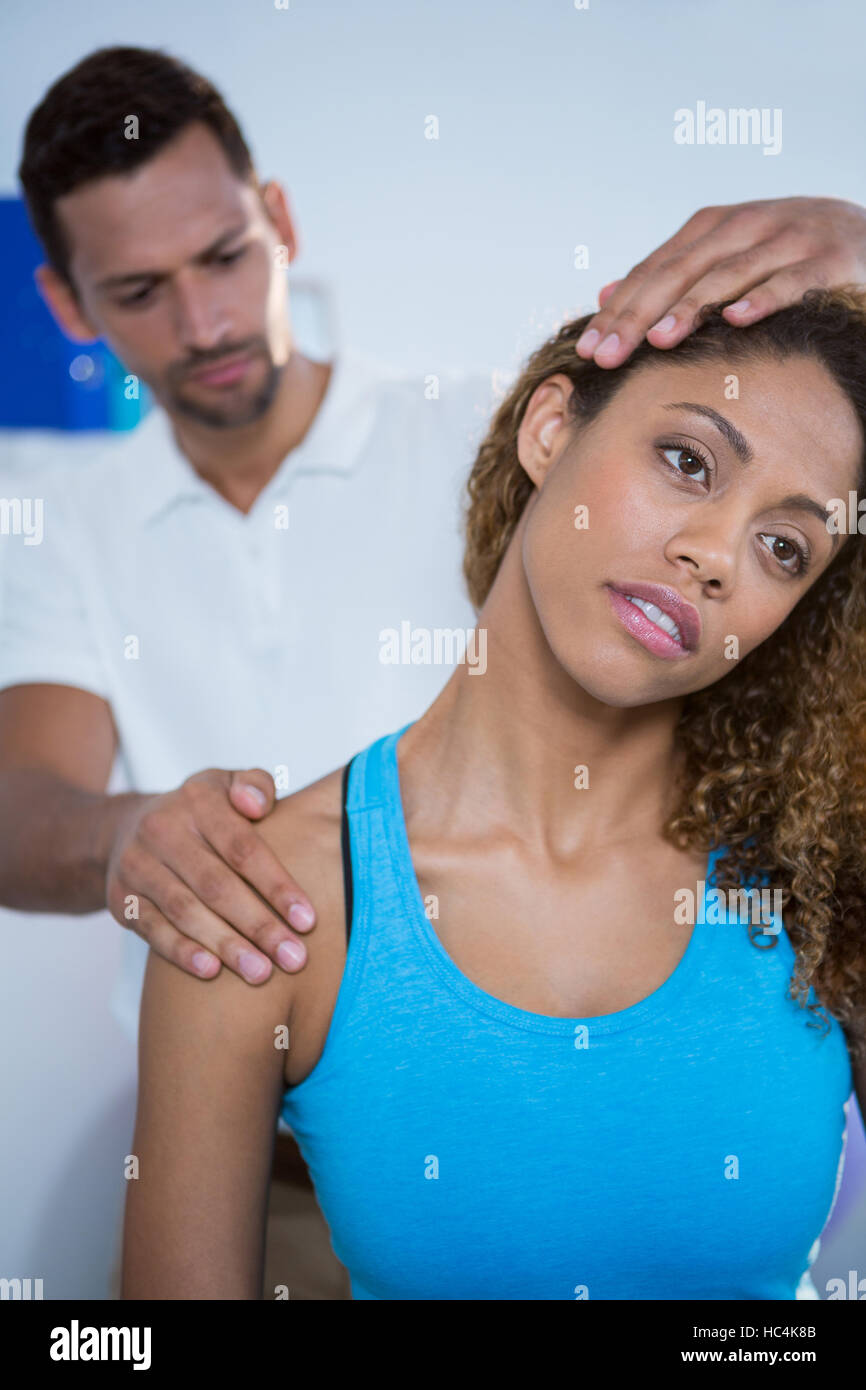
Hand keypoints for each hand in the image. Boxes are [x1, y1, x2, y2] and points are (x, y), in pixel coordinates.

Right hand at [106, 767, 314, 982]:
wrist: (127, 828)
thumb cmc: (201, 813)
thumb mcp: (227, 784)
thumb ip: (255, 785)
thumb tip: (257, 804)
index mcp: (197, 801)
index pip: (242, 847)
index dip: (276, 885)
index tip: (307, 920)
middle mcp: (161, 830)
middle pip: (216, 885)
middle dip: (258, 925)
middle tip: (293, 958)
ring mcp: (137, 865)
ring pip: (184, 911)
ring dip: (225, 945)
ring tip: (261, 972)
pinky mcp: (121, 898)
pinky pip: (152, 929)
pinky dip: (181, 952)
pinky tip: (211, 971)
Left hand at [575, 196, 865, 366]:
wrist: (865, 233)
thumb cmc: (782, 254)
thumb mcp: (723, 255)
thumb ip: (669, 273)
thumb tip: (606, 289)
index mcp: (712, 227)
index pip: (655, 269)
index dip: (620, 308)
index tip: (589, 347)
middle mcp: (745, 226)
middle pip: (680, 272)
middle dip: (640, 314)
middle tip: (608, 353)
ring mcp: (787, 239)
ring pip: (729, 275)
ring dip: (691, 307)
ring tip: (658, 339)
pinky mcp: (826, 259)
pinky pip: (790, 281)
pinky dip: (764, 298)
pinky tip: (737, 320)